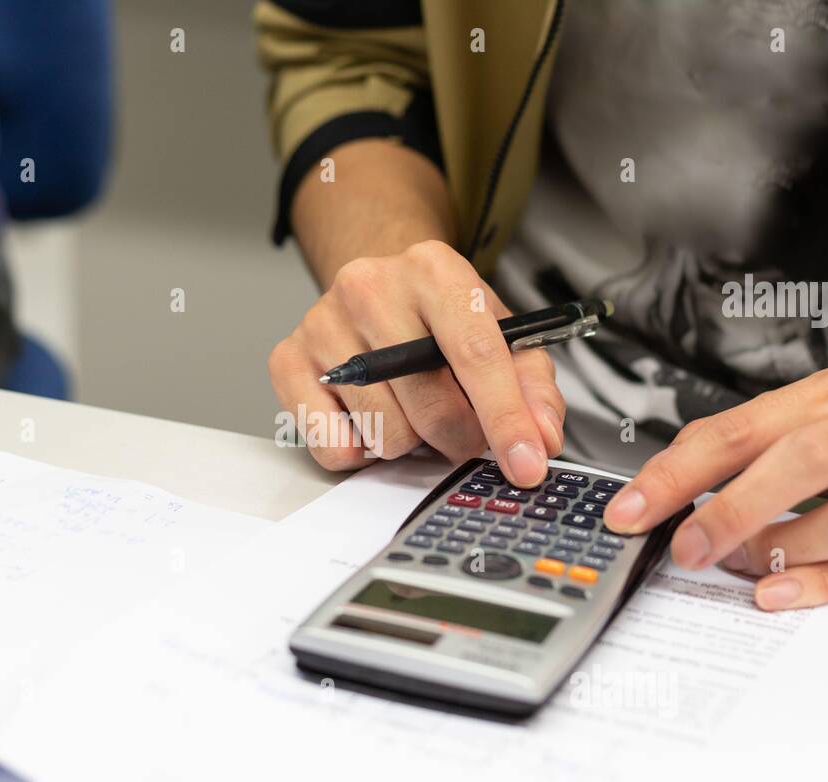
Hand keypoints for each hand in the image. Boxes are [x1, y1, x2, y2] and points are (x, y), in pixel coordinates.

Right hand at [268, 240, 564, 484]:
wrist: (377, 291)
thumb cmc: (441, 322)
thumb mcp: (502, 338)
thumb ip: (533, 388)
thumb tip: (541, 439)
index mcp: (434, 269)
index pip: (477, 354)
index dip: (507, 418)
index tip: (526, 465)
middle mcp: (370, 285)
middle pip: (431, 404)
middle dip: (458, 438)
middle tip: (461, 432)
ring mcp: (322, 322)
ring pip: (384, 432)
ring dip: (408, 441)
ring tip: (410, 410)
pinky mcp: (287, 359)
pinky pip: (334, 446)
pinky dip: (361, 450)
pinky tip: (369, 416)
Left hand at [603, 365, 827, 608]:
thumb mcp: (817, 414)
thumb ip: (747, 441)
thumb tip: (667, 477)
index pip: (738, 429)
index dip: (677, 472)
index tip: (630, 510)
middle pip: (796, 461)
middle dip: (729, 508)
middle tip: (683, 547)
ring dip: (780, 547)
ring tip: (737, 566)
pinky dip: (825, 581)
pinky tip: (782, 592)